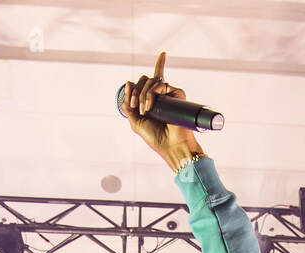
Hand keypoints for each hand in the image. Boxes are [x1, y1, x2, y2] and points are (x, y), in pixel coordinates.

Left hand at [123, 52, 203, 166]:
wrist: (170, 146)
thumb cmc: (155, 137)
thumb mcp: (134, 121)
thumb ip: (128, 104)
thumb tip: (128, 82)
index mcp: (152, 100)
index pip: (152, 81)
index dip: (159, 65)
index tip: (163, 54)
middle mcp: (162, 95)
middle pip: (144, 80)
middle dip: (135, 92)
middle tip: (136, 107)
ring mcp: (169, 94)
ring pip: (150, 82)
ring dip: (142, 94)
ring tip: (144, 110)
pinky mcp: (177, 94)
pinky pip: (160, 84)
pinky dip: (151, 93)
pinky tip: (149, 106)